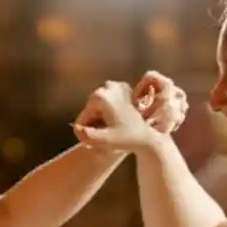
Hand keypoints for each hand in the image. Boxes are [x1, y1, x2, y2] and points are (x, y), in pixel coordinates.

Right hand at [72, 73, 187, 152]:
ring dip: (101, 119)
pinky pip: (107, 103)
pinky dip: (109, 113)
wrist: (149, 135)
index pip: (83, 118)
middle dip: (94, 124)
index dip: (87, 132)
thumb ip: (87, 136)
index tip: (98, 142)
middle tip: (106, 136)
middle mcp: (106, 86)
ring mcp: (116, 85)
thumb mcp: (105, 140)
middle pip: (90, 110)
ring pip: (97, 107)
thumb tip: (76, 129)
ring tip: (113, 129)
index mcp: (100, 96)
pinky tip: (118, 123)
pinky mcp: (123, 87)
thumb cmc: (127, 139)